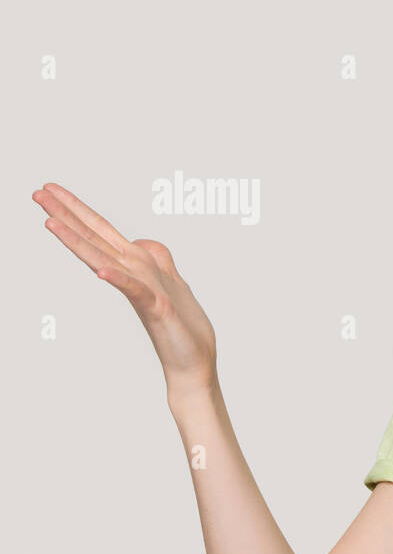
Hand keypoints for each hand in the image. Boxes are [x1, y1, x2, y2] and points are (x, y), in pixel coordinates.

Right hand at [34, 183, 217, 398]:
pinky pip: (135, 290)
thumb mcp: (173, 281)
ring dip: (78, 241)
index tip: (52, 189)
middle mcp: (134, 275)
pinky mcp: (157, 309)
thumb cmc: (183, 328)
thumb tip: (142, 243)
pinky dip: (118, 280)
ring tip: (50, 221)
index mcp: (137, 267)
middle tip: (37, 192)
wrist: (193, 364)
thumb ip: (157, 261)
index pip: (101, 232)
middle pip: (96, 239)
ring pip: (106, 259)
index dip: (77, 210)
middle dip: (67, 214)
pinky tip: (101, 271)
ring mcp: (143, 291)